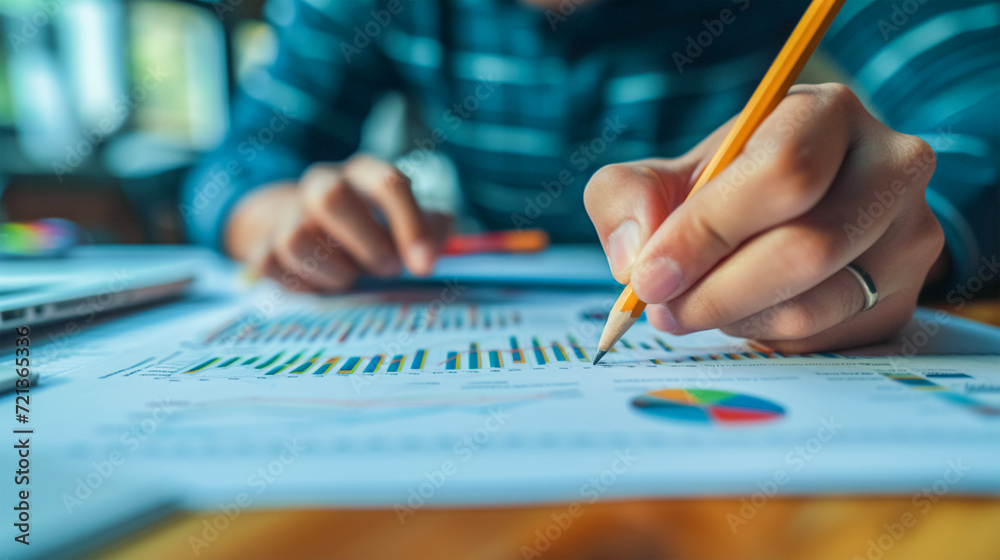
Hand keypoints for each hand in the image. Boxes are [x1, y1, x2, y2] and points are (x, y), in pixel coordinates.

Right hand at [226, 155, 450, 291]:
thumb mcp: (406, 225)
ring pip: (297, 238)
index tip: (424, 265)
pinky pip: (272, 265)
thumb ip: (431, 232)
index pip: (387, 184)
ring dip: (334, 270)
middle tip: (388, 269)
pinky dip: (302, 284)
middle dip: (365, 242)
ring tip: (351, 277)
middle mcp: (322, 185)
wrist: (307, 228)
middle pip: (330, 196)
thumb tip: (430, 250)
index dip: (409, 225)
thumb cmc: (371, 230)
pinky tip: (321, 284)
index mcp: (363, 175)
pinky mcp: (262, 246)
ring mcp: (287, 214)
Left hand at [585, 83, 944, 351]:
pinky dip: (764, 335)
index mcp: (826, 114)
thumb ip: (626, 197)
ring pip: (813, 306)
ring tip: (698, 305)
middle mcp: (889, 167)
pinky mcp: (906, 301)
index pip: (782, 174)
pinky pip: (824, 339)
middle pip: (805, 249)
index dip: (707, 232)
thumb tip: (637, 254)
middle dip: (715, 292)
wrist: (781, 220)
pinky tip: (745, 311)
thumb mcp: (661, 179)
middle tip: (662, 308)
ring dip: (735, 318)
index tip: (649, 275)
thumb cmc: (720, 192)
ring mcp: (910, 238)